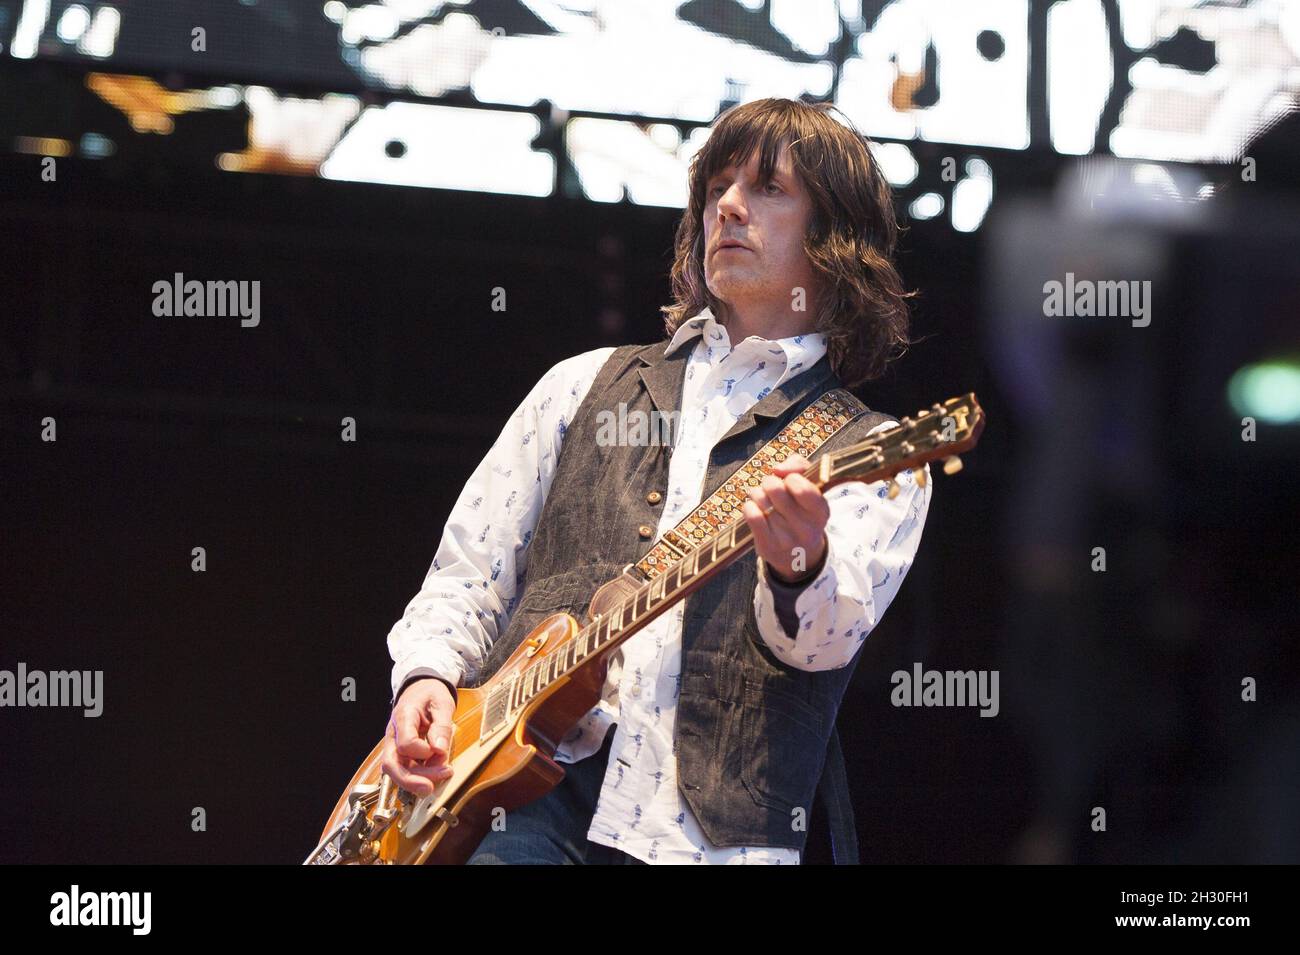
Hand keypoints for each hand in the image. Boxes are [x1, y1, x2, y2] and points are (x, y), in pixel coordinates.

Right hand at [380, 678, 456, 795]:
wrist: (420, 688)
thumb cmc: (430, 694)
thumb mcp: (442, 703)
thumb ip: (441, 726)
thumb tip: (439, 750)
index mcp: (403, 717)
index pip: (405, 743)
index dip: (421, 752)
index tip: (437, 750)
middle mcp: (394, 733)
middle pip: (392, 764)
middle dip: (410, 780)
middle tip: (430, 788)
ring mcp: (396, 744)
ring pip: (398, 770)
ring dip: (419, 779)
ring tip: (444, 773)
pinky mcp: (402, 752)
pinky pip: (407, 768)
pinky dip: (422, 774)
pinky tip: (439, 771)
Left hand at [740, 454, 828, 584]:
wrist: (799, 556)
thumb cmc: (802, 512)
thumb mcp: (810, 488)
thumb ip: (799, 466)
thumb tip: (778, 469)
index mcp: (821, 511)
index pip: (802, 488)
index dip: (791, 478)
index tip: (790, 482)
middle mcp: (806, 528)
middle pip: (774, 487)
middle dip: (770, 482)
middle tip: (773, 489)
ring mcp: (786, 539)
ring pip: (760, 498)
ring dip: (758, 494)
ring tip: (764, 501)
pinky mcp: (767, 546)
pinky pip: (751, 514)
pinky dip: (749, 506)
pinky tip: (755, 510)